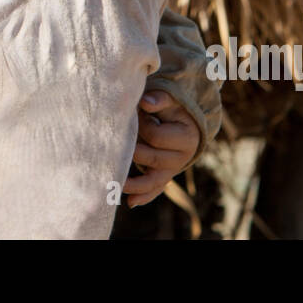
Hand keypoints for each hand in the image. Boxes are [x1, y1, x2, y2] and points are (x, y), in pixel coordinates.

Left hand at [123, 91, 199, 207]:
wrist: (182, 122)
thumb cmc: (171, 108)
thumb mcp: (169, 101)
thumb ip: (159, 99)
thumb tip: (145, 102)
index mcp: (187, 138)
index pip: (155, 136)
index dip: (141, 125)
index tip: (136, 113)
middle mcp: (182, 158)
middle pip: (150, 158)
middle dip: (132, 148)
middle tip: (118, 137)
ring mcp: (173, 171)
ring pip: (152, 180)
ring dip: (133, 184)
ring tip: (114, 184)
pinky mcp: (164, 178)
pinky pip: (154, 190)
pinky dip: (143, 197)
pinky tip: (130, 202)